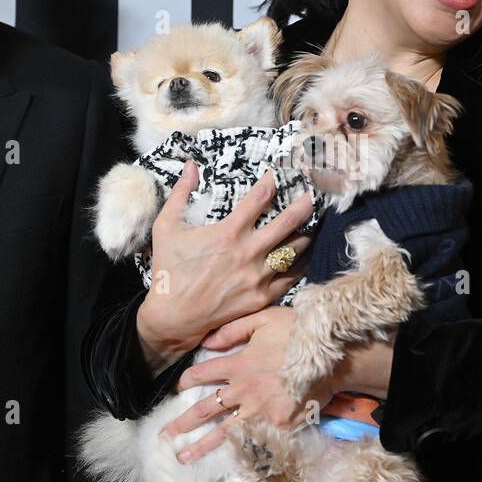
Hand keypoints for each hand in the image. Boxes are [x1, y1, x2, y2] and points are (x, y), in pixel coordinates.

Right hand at [135, 161, 313, 367]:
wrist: (174, 316)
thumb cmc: (169, 269)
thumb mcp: (167, 226)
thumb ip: (180, 193)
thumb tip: (191, 165)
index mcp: (229, 232)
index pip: (259, 198)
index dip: (270, 182)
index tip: (277, 174)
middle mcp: (249, 253)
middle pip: (288, 222)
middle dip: (304, 205)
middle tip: (312, 195)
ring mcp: (258, 277)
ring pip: (295, 251)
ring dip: (306, 235)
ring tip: (314, 225)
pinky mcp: (261, 297)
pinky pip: (290, 278)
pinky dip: (300, 265)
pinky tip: (304, 257)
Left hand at [160, 306, 335, 462]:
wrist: (333, 357)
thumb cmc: (299, 334)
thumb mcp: (265, 318)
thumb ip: (234, 329)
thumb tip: (206, 342)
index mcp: (238, 365)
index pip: (202, 374)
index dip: (187, 381)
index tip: (178, 388)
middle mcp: (243, 391)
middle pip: (205, 409)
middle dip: (181, 423)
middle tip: (163, 436)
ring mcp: (259, 411)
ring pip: (223, 432)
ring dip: (201, 445)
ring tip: (182, 457)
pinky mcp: (277, 426)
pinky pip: (254, 439)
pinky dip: (238, 451)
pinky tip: (225, 462)